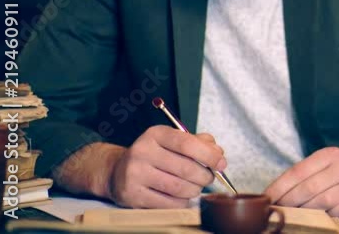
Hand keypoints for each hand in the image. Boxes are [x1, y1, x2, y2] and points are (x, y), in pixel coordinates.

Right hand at [107, 126, 226, 207]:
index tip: (222, 164)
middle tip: (209, 177)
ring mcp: (135, 174)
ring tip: (195, 186)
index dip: (210, 155)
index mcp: (155, 134)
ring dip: (195, 190)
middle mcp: (142, 152)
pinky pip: (170, 203)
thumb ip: (198, 142)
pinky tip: (181, 196)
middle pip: (187, 169)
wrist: (116, 171)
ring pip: (180, 188)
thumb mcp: (172, 141)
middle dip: (205, 176)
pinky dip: (183, 201)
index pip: (188, 144)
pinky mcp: (133, 195)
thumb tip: (218, 153)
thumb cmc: (154, 155)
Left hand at [264, 147, 338, 218]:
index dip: (279, 187)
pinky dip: (329, 216)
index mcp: (330, 155)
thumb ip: (306, 175)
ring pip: (322, 202)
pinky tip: (321, 217)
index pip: (298, 171)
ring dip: (306, 211)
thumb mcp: (328, 164)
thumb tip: (276, 193)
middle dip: (289, 203)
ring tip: (295, 216)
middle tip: (277, 212)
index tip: (266, 199)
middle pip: (308, 189)